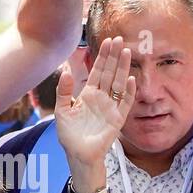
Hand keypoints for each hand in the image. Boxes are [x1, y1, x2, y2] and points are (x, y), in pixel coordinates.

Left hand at [54, 36, 133, 167]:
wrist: (78, 154)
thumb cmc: (69, 135)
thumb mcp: (61, 111)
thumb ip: (63, 92)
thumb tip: (65, 72)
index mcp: (88, 94)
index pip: (97, 71)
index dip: (102, 57)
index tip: (107, 42)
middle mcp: (101, 97)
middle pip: (110, 73)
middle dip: (114, 57)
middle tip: (119, 39)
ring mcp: (111, 106)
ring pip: (119, 83)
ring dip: (123, 68)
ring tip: (126, 52)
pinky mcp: (118, 118)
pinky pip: (125, 102)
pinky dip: (129, 91)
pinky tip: (130, 79)